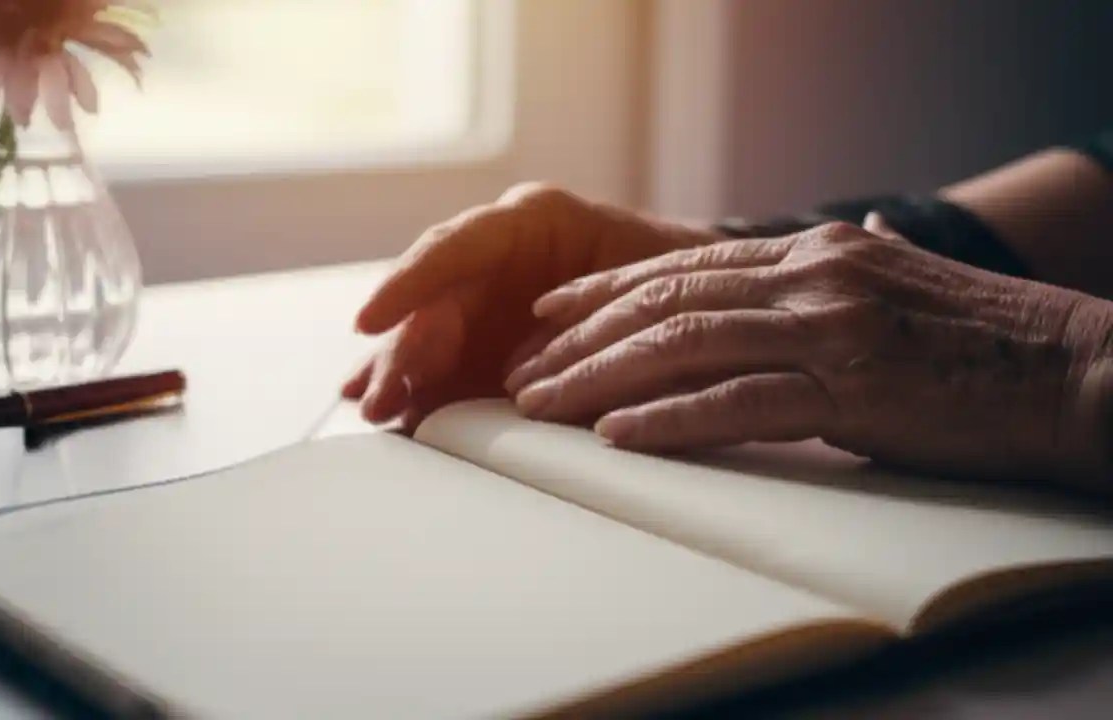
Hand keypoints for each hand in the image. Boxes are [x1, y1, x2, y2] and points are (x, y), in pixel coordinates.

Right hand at [345, 183, 723, 429]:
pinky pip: (444, 370)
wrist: (695, 294)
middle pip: (435, 303)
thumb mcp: (655, 276)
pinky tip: (392, 417)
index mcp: (532, 222)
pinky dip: (419, 395)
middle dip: (403, 351)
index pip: (457, 245)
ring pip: (429, 339)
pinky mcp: (488, 348)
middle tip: (378, 397)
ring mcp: (488, 306)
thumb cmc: (676, 271)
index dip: (410, 283)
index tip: (370, 320)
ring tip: (374, 412)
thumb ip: (610, 311)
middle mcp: (495, 262)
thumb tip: (569, 376)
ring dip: (399, 377)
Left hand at [506, 216, 1112, 487]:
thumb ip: (851, 260)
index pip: (681, 266)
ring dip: (602, 376)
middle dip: (582, 339)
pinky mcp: (853, 390)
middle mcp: (810, 278)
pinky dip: (671, 419)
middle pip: (665, 302)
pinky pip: (739, 402)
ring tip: (542, 404)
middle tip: (521, 370)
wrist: (1073, 370)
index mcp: (813, 253)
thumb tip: (843, 232)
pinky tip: (618, 434)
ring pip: (686, 345)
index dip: (603, 292)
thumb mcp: (902, 277)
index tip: (546, 318)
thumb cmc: (982, 337)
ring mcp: (829, 329)